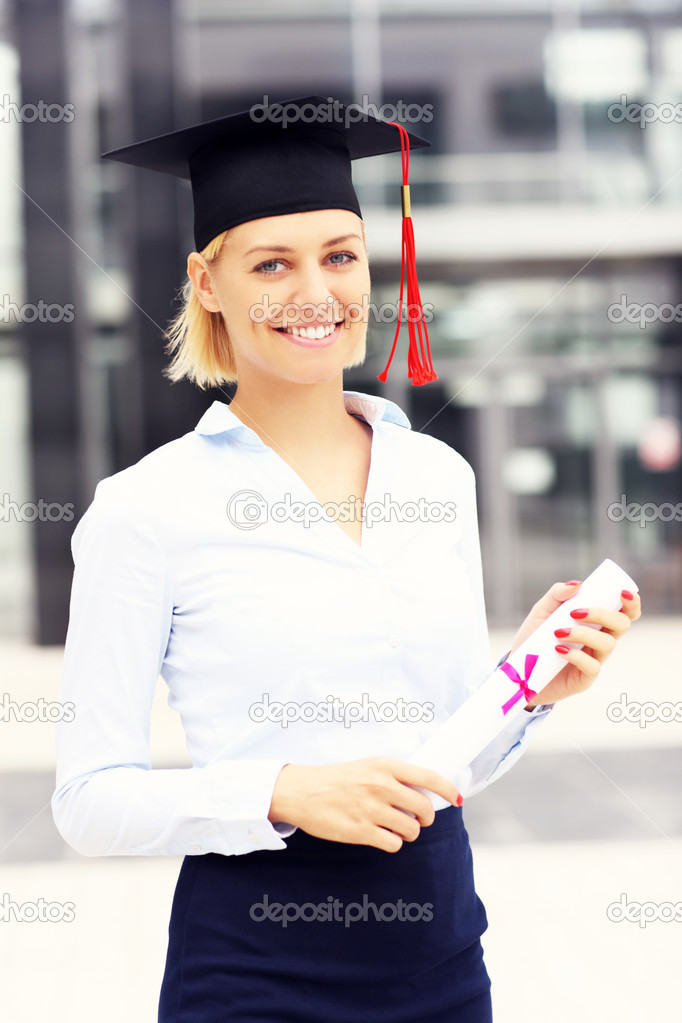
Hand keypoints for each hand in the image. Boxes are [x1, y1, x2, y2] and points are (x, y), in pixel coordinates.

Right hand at [268, 757, 461, 852]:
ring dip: (409, 832)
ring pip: (412, 829)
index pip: (429, 777)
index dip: (449, 789)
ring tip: (394, 826)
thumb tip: (425, 791)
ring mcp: (371, 809)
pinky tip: (381, 835)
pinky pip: (394, 844)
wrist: (301, 791)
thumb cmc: (336, 779)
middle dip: (425, 817)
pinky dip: (392, 842)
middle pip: (425, 808)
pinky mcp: (361, 831)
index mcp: (385, 765)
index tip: (457, 798)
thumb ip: (395, 776)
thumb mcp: (368, 766)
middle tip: (416, 818)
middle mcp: (381, 785)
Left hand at [509, 580, 641, 707]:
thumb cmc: (534, 637)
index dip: (631, 603)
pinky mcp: (585, 678)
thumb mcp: (541, 611)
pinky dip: (577, 655)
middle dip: (603, 614)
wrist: (518, 668)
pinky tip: (559, 649)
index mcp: (596, 622)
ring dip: (584, 633)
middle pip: (622, 624)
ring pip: (608, 644)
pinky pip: (592, 666)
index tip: (622, 592)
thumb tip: (577, 584)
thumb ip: (557, 594)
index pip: (624, 612)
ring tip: (557, 632)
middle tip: (576, 612)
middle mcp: (600, 640)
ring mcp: (594, 659)